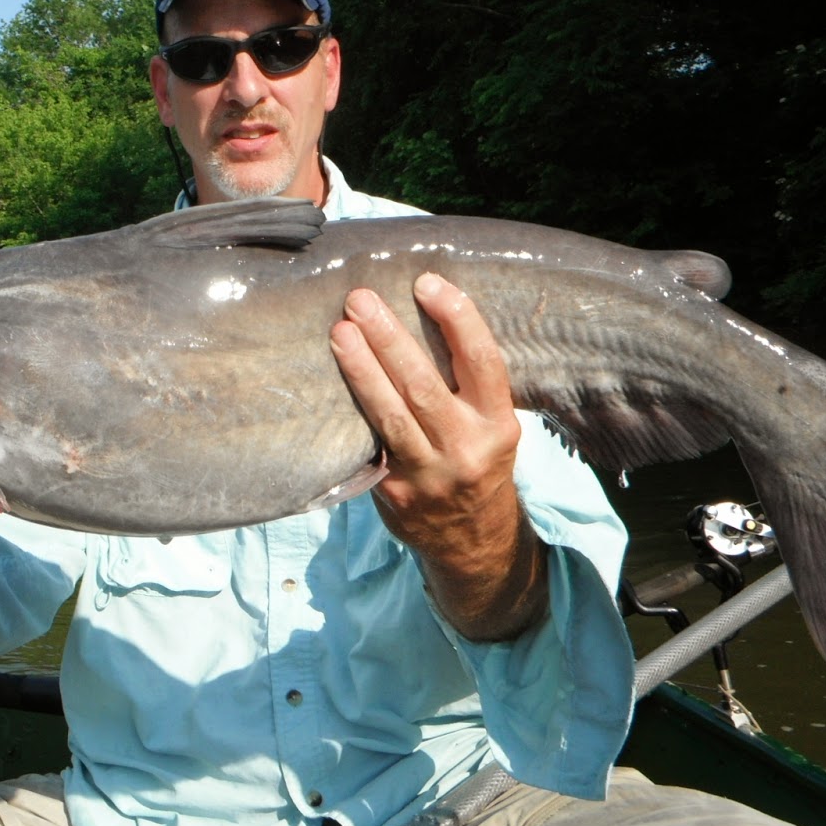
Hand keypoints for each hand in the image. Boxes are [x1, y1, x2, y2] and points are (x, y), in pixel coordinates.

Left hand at [329, 273, 545, 639]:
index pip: (482, 362)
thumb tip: (420, 314)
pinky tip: (326, 380)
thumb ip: (466, 386)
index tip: (427, 282)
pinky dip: (350, 407)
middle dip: (390, 338)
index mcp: (498, 423)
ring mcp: (429, 473)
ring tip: (339, 331)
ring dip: (361, 369)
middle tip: (360, 300)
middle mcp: (467, 447)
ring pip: (390, 414)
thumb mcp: (491, 427)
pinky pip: (369, 441)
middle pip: (424, 385)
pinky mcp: (395, 491)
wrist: (475, 542)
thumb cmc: (477, 463)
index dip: (457, 319)